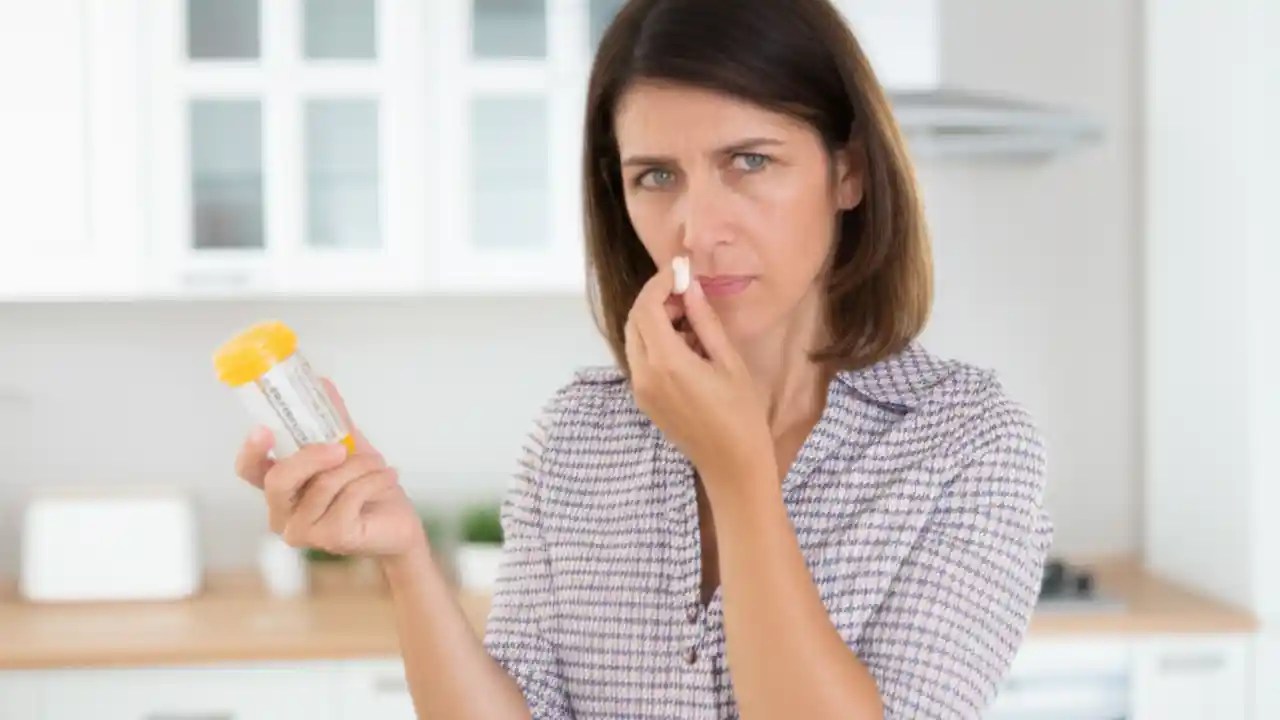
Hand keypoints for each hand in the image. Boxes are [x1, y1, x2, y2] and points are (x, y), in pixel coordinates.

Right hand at [234, 379, 426, 559]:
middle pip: (279, 481)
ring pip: (324, 485)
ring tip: (378, 465)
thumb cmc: (367, 489)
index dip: (252, 450)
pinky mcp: (333, 538)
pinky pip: (351, 497)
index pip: (249, 470)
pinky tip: (387, 478)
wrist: (398, 523)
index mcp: (280, 488)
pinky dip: (374, 480)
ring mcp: (305, 531)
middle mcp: (283, 514)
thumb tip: (321, 383)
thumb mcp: (349, 448)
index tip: (264, 428)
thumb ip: (332, 421)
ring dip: (359, 466)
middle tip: (343, 447)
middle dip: (312, 456)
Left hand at [624, 262, 774, 500]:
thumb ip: (705, 322)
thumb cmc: (741, 414)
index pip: (647, 307)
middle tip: (687, 293)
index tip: (681, 271)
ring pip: (634, 339)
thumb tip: (692, 288)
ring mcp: (640, 389)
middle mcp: (644, 375)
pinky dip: (655, 341)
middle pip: (635, 320)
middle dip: (656, 300)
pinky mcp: (643, 400)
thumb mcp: (728, 362)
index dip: (660, 283)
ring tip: (691, 319)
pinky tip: (686, 345)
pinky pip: (640, 359)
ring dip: (654, 320)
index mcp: (666, 363)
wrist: (731, 465)